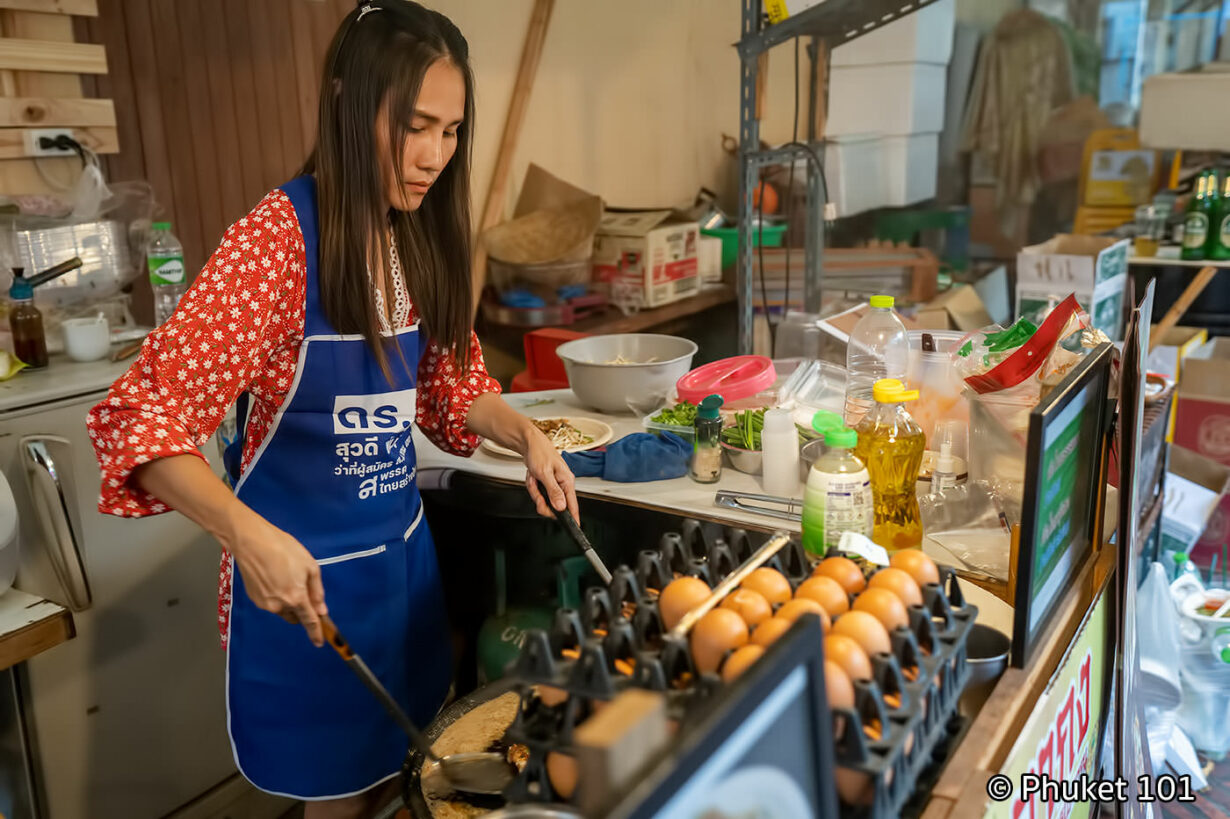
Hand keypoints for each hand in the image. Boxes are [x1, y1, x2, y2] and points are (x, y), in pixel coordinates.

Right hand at [226, 509, 327, 646]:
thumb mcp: (310, 566)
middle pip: (295, 617)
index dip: (316, 633)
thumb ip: (316, 591)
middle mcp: (279, 606)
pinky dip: (276, 597)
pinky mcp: (254, 599)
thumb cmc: (285, 550)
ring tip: (286, 578)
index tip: (320, 642)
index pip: (309, 622)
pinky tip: (274, 578)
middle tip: (303, 590)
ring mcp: (265, 604)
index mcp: (296, 598)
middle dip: (302, 610)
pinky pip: (271, 603)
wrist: (251, 542)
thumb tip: (321, 610)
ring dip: (288, 603)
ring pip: (283, 610)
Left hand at [522, 427, 579, 521]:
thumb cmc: (540, 453)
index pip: (573, 504)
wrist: (529, 443)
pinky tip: (532, 477)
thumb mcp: (545, 474)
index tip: (576, 528)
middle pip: (554, 504)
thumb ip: (554, 492)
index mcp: (567, 481)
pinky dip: (532, 486)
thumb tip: (561, 507)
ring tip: (534, 478)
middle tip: (537, 495)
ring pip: (544, 499)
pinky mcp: (546, 483)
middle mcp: (562, 483)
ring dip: (535, 490)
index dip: (574, 517)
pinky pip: (538, 492)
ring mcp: (553, 483)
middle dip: (542, 500)